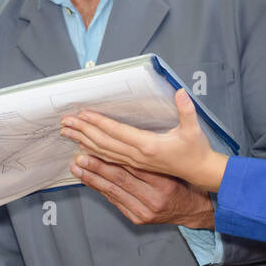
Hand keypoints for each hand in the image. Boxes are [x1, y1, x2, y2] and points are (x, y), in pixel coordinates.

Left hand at [60, 88, 228, 192]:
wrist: (199, 173)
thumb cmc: (196, 150)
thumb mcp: (194, 129)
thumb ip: (187, 110)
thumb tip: (181, 92)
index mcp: (149, 146)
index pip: (117, 132)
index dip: (98, 122)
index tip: (83, 114)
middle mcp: (138, 158)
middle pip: (104, 144)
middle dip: (83, 131)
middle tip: (66, 122)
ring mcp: (135, 165)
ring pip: (104, 154)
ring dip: (84, 143)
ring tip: (68, 133)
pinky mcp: (135, 168)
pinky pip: (110, 163)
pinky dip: (94, 155)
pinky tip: (83, 150)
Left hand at [70, 153, 214, 227]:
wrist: (193, 211)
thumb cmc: (186, 182)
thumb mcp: (181, 162)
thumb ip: (167, 141)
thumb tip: (161, 109)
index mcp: (165, 184)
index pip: (133, 166)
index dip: (113, 154)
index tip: (96, 144)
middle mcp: (153, 199)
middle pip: (119, 179)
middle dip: (96, 167)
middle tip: (79, 156)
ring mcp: (144, 211)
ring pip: (114, 191)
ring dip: (93, 179)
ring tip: (76, 167)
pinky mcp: (137, 218)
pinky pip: (115, 201)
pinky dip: (101, 189)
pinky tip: (88, 180)